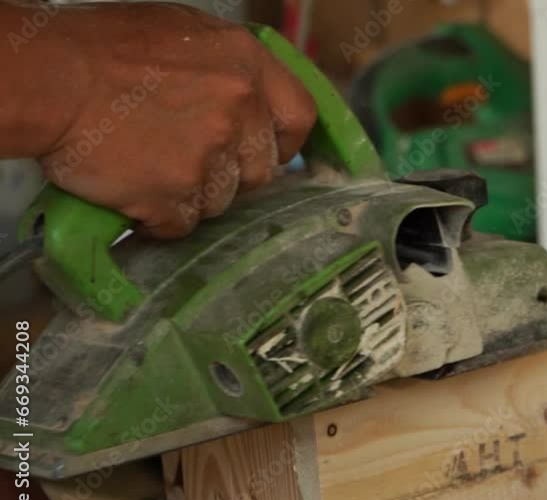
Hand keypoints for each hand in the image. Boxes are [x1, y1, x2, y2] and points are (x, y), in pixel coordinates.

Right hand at [35, 2, 316, 237]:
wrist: (50, 80)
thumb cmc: (103, 48)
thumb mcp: (183, 32)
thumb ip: (228, 68)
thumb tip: (249, 97)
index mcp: (247, 65)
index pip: (299, 118)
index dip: (284, 142)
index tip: (268, 152)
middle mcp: (239, 110)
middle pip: (259, 170)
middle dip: (230, 173)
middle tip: (189, 160)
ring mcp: (209, 156)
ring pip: (220, 201)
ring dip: (191, 195)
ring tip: (152, 168)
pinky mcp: (174, 196)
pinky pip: (182, 224)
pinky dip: (159, 216)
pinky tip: (135, 192)